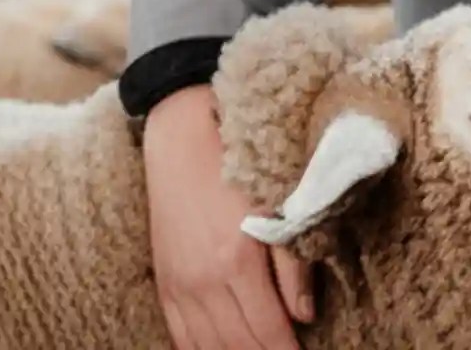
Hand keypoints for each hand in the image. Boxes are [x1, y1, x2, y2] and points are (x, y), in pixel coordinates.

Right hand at [143, 85, 312, 348]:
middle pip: (239, 345)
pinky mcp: (164, 282)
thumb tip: (306, 315)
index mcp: (237, 262)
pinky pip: (180, 335)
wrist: (181, 141)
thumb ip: (294, 266)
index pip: (269, 332)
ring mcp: (179, 285)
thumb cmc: (239, 168)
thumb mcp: (279, 208)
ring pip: (208, 346)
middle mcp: (203, 282)